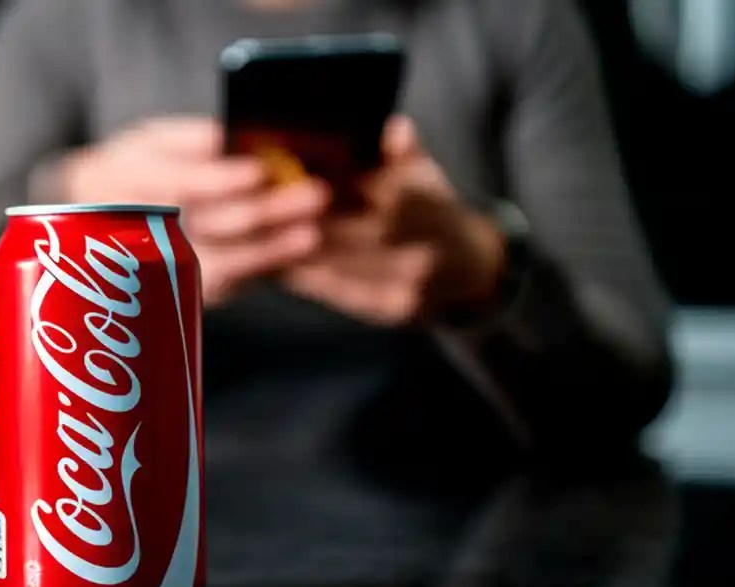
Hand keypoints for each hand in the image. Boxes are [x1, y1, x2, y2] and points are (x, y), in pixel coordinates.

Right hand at [59, 117, 329, 307]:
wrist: (93, 229)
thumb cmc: (131, 174)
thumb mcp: (147, 142)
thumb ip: (188, 140)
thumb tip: (228, 137)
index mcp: (126, 185)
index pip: (179, 184)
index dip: (221, 180)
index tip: (260, 169)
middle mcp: (144, 233)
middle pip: (212, 225)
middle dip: (267, 212)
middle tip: (315, 194)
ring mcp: (166, 271)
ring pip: (224, 265)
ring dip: (273, 251)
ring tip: (312, 234)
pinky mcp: (186, 292)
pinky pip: (232, 284)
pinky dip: (268, 270)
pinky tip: (299, 253)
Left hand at [281, 116, 506, 325]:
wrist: (470, 268)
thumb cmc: (432, 209)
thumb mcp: (424, 173)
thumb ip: (404, 150)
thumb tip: (392, 127)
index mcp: (431, 209)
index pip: (382, 201)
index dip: (339, 197)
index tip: (297, 186)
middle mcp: (424, 251)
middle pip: (359, 239)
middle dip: (312, 227)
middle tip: (268, 214)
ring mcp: (410, 286)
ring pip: (345, 271)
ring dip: (301, 257)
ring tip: (263, 240)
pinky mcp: (392, 310)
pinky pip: (342, 296)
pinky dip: (308, 280)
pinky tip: (280, 267)